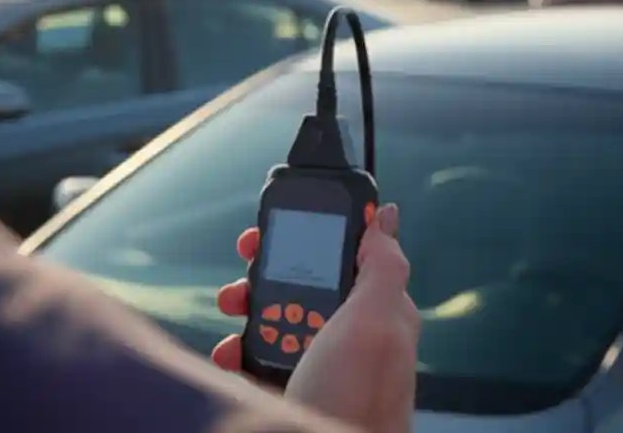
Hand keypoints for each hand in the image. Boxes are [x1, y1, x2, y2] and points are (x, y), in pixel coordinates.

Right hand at [211, 205, 418, 432]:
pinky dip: (239, 353)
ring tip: (232, 324)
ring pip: (276, 319)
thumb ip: (383, 266)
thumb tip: (390, 219)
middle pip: (302, 283)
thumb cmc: (356, 403)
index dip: (309, 235)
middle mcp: (351, 336)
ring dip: (247, 315)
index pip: (345, 253)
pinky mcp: (296, 390)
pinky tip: (232, 358)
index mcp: (377, 311)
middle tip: (240, 285)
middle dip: (264, 278)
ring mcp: (322, 365)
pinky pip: (260, 358)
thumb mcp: (375, 324)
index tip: (270, 231)